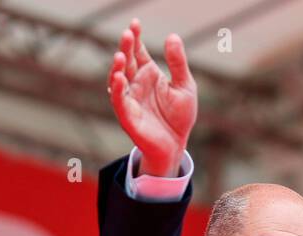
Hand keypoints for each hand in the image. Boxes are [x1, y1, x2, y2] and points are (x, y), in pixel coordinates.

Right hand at [106, 18, 196, 176]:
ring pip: (118, 80)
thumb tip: (172, 36)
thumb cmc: (180, 116)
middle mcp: (136, 85)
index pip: (138, 51)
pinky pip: (119, 102)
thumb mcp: (185, 85)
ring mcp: (130, 100)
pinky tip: (118, 78)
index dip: (135, 38)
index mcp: (148, 74)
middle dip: (125, 48)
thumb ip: (178, 63)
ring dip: (117, 68)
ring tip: (120, 55)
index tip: (135, 23)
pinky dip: (117, 90)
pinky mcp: (128, 117)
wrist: (177, 145)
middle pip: (127, 62)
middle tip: (127, 34)